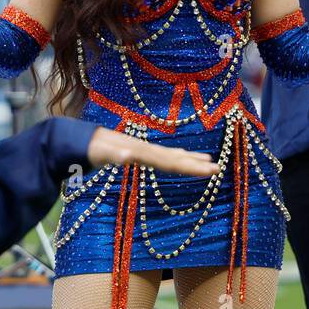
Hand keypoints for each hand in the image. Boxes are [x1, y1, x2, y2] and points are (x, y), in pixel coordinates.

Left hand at [86, 127, 218, 176]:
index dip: (191, 167)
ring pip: (175, 156)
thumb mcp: (104, 154)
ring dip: (193, 160)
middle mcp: (149, 150)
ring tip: (212, 162)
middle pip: (177, 159)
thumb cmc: (96, 149)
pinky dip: (180, 157)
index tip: (209, 170)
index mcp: (144, 153)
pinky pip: (167, 156)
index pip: (172, 162)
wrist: (89, 139)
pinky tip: (187, 158)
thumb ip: (116, 155)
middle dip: (198, 165)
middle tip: (219, 169)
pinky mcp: (144, 152)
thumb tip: (127, 155)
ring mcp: (148, 150)